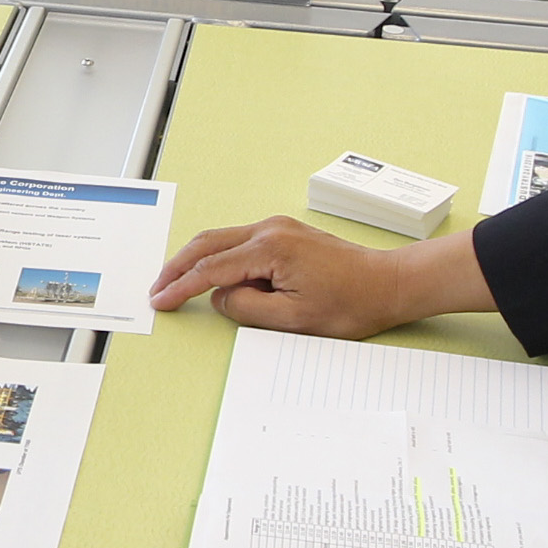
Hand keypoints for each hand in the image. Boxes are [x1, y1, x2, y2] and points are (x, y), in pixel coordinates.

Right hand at [149, 216, 493, 335]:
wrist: (389, 284)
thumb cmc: (352, 304)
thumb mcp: (295, 319)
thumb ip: (248, 308)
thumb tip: (221, 297)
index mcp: (271, 249)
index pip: (211, 269)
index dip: (181, 287)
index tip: (161, 300)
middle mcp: (270, 230)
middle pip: (208, 244)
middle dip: (178, 267)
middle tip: (158, 289)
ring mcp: (278, 228)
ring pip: (222, 240)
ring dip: (197, 261)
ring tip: (177, 284)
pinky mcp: (286, 233)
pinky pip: (241, 242)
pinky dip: (219, 257)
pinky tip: (213, 274)